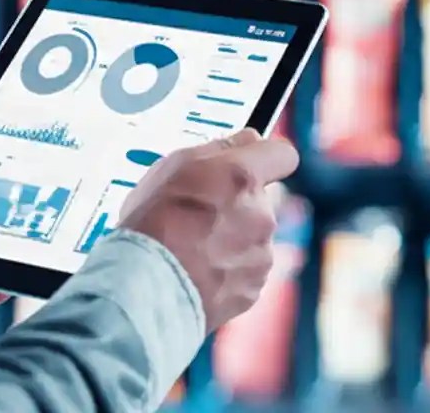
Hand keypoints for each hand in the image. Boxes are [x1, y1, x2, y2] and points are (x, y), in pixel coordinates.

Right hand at [119, 129, 298, 331]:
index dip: (267, 159)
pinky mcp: (253, 289)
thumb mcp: (173, 167)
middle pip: (261, 201)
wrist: (146, 289)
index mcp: (243, 178)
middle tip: (198, 217)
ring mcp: (260, 255)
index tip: (250, 166)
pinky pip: (245, 273)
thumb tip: (249, 139)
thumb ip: (219, 149)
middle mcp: (261, 215)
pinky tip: (196, 273)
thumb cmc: (153, 224)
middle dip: (237, 206)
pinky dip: (226, 273)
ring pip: (253, 239)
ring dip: (231, 241)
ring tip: (191, 251)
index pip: (283, 155)